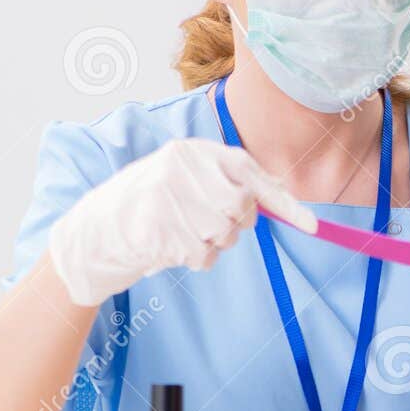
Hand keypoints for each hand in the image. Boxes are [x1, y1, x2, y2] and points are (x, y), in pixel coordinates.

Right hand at [48, 138, 315, 306]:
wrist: (96, 230)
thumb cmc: (151, 205)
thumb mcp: (186, 179)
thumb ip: (226, 180)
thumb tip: (276, 191)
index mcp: (192, 150)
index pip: (250, 173)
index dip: (284, 202)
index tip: (314, 226)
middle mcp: (180, 167)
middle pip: (240, 207)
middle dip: (235, 224)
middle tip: (209, 225)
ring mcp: (167, 196)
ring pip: (224, 233)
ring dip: (213, 244)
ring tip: (183, 234)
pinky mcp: (158, 228)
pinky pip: (204, 254)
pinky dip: (197, 259)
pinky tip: (173, 248)